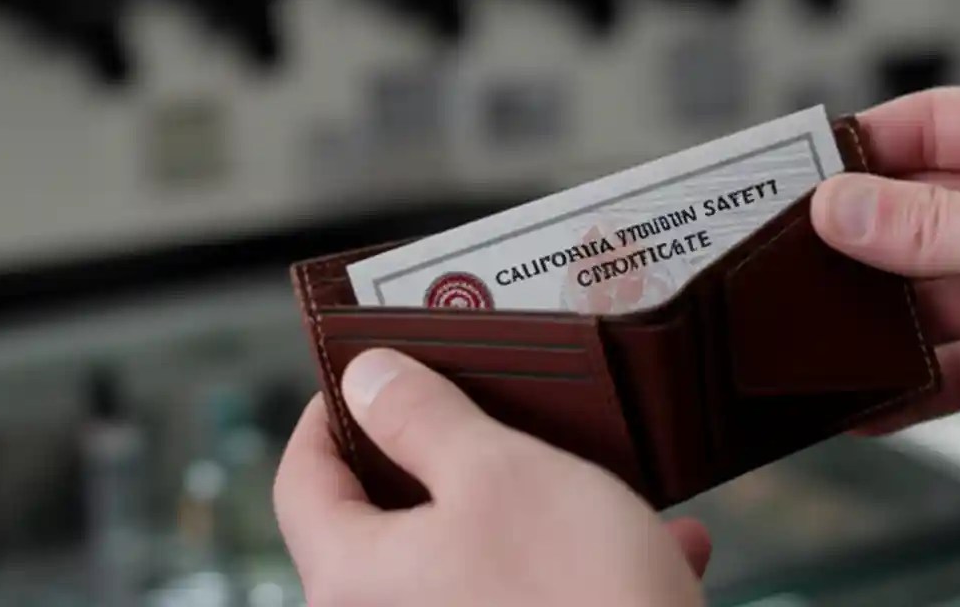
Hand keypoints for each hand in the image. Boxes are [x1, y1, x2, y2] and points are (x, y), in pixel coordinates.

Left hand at [274, 348, 708, 605]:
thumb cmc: (574, 591)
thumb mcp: (496, 472)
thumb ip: (420, 418)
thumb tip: (364, 379)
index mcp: (354, 578)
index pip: (300, 481)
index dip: (328, 415)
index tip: (367, 374)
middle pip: (383, 519)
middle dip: (446, 455)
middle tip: (482, 406)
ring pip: (470, 553)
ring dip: (534, 509)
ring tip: (594, 473)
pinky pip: (529, 597)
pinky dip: (575, 563)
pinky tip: (658, 542)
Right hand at [810, 87, 959, 486]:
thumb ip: (932, 225)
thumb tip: (839, 207)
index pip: (932, 125)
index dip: (862, 147)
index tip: (798, 172)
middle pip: (915, 214)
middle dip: (857, 242)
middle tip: (788, 258)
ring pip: (923, 295)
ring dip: (876, 321)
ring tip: (817, 334)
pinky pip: (947, 367)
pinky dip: (906, 385)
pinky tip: (867, 398)